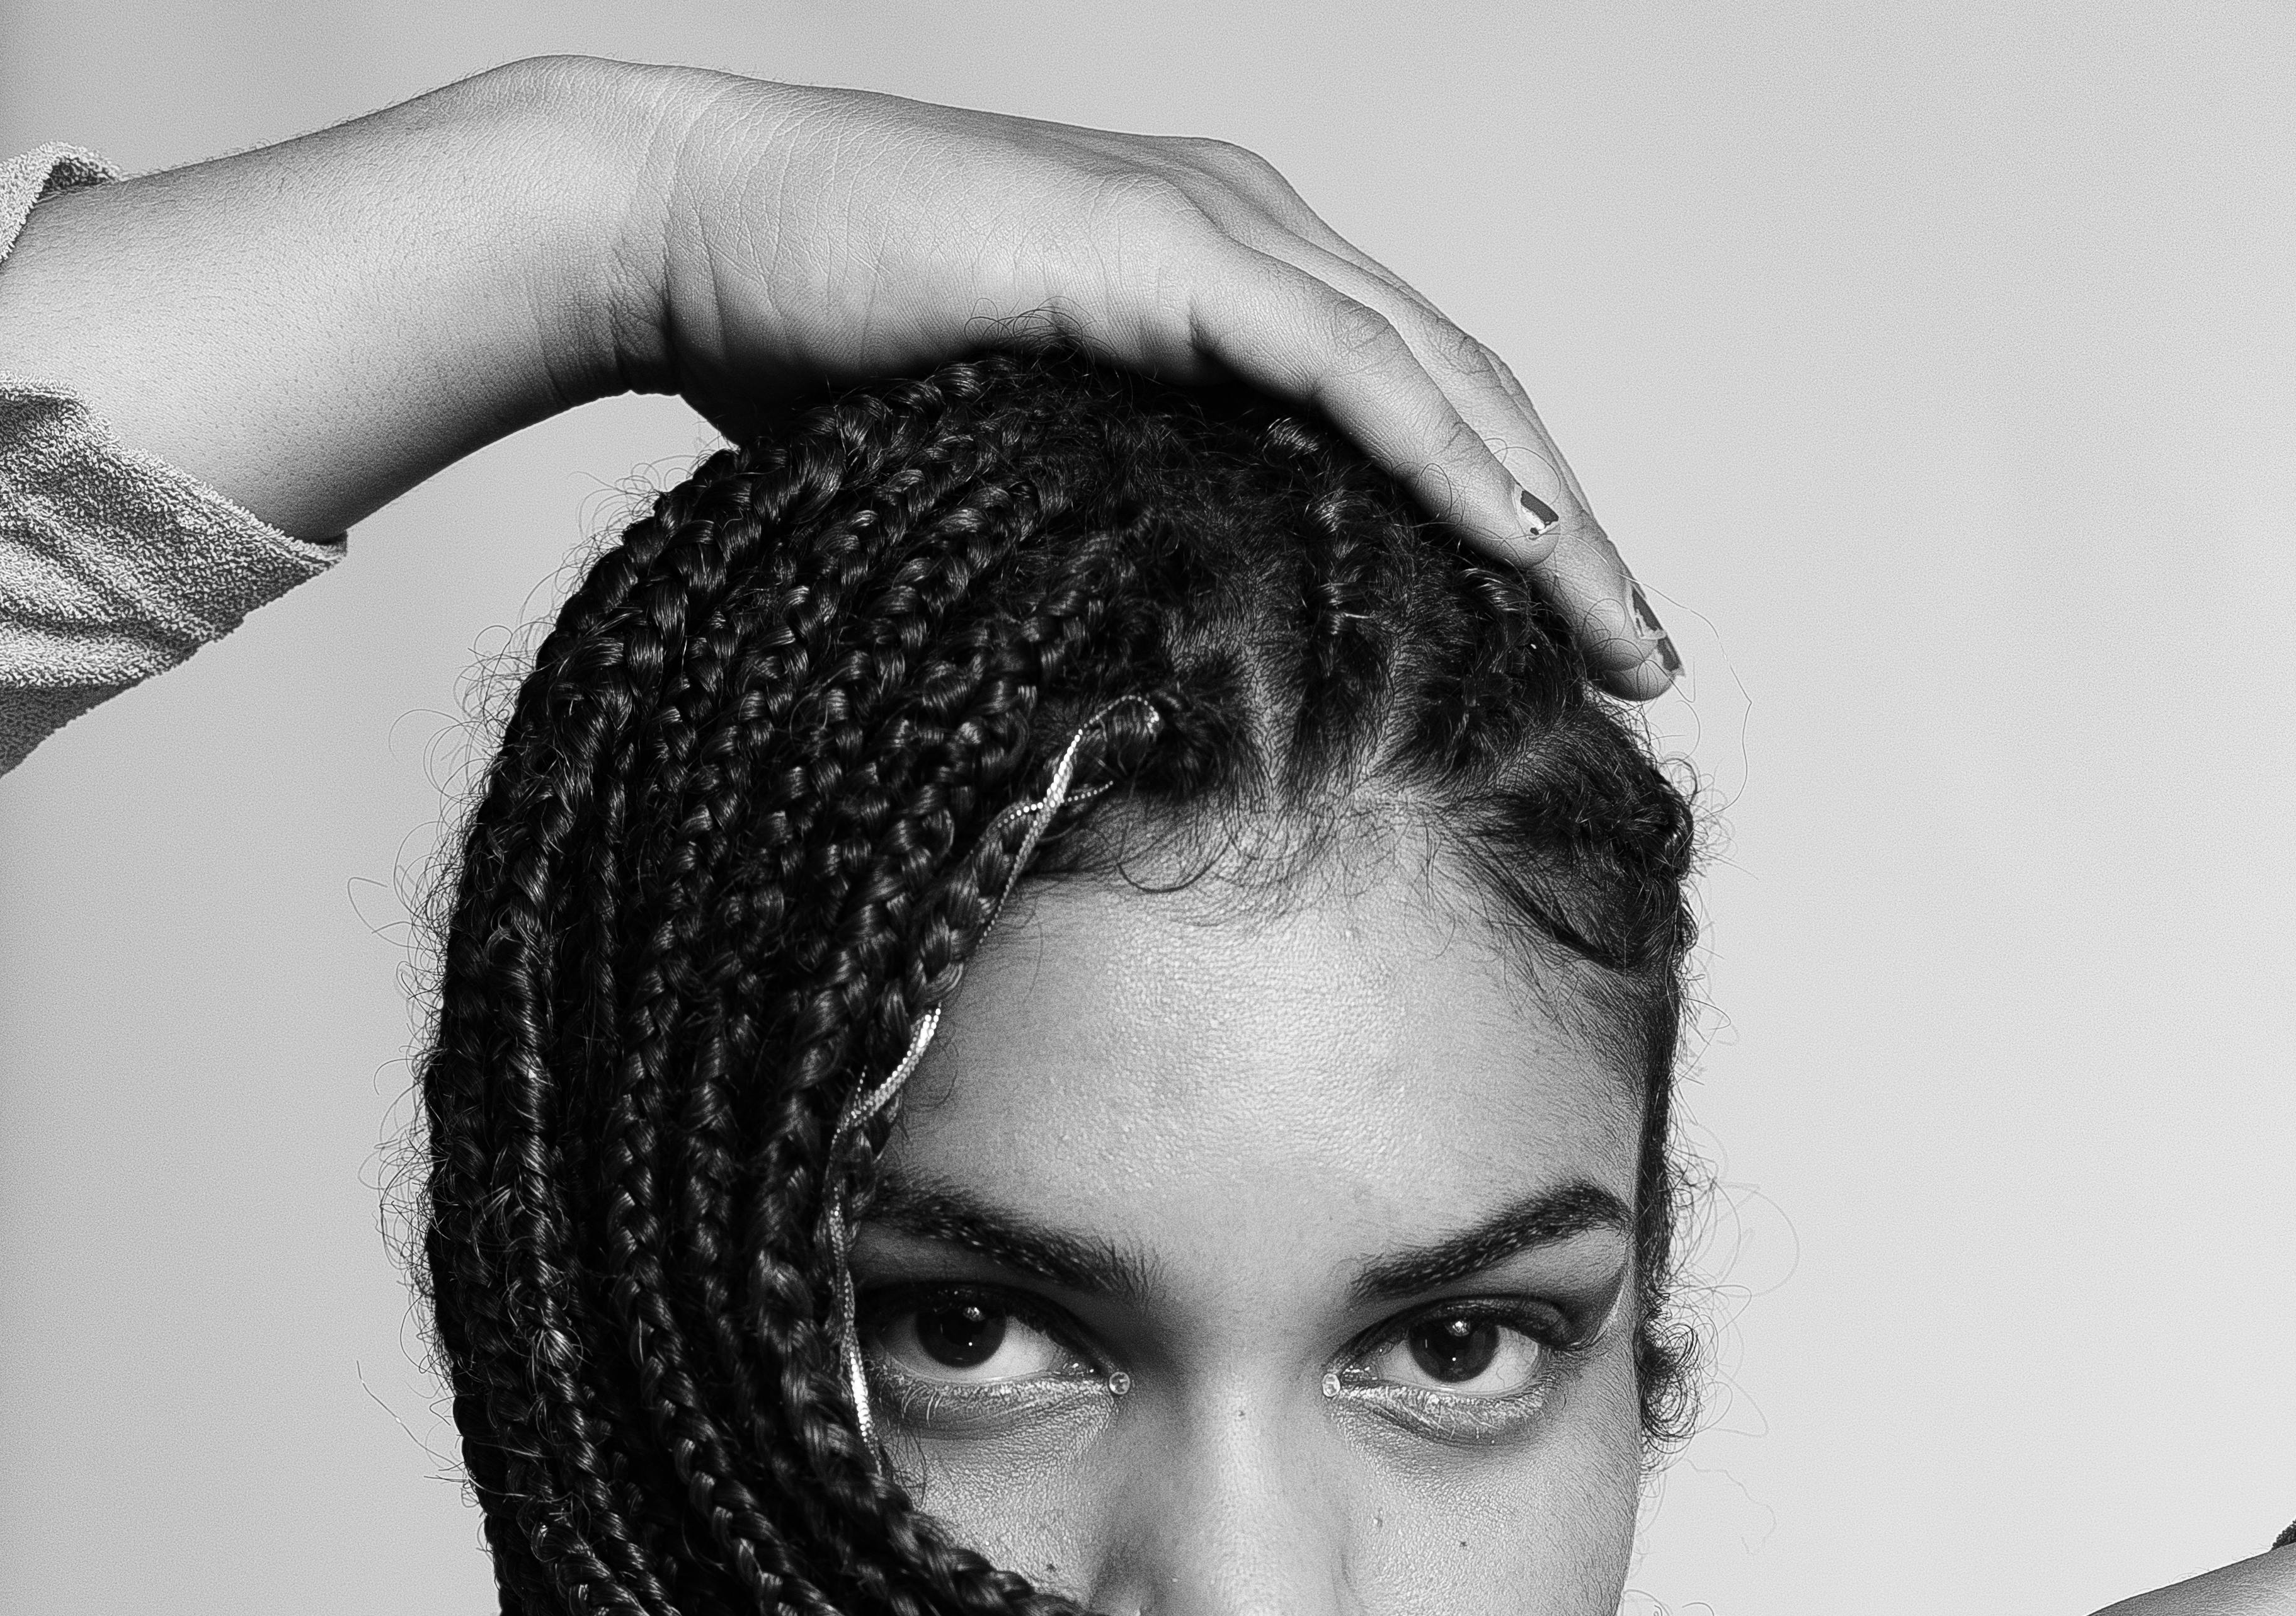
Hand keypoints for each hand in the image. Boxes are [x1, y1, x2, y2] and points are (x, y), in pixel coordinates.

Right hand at [611, 70, 1672, 692]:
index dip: (1516, 527)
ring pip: (1435, 379)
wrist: (693, 235)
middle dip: (1572, 537)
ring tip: (1619, 628)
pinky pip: (1340, 361)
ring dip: (1544, 511)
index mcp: (1226, 283)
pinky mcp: (1160, 247)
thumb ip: (1120, 522)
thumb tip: (1173, 652)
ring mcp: (1214, 228)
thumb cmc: (824, 362)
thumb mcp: (1020, 469)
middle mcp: (1248, 236)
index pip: (1415, 414)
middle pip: (1466, 398)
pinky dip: (1439, 447)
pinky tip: (1515, 536)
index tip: (1581, 652)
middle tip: (1649, 661)